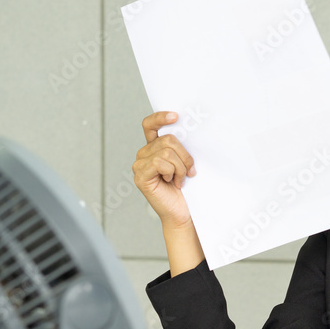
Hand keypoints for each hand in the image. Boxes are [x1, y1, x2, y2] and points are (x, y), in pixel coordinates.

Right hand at [133, 111, 195, 228]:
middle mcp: (144, 154)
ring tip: (180, 179)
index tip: (176, 116)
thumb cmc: (186, 189)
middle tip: (189, 171)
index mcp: (154, 147)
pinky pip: (160, 162)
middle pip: (168, 139)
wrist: (182, 212)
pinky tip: (172, 182)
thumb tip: (189, 132)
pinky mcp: (140, 176)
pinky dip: (172, 172)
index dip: (160, 118)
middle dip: (185, 155)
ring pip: (167, 152)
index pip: (150, 125)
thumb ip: (181, 148)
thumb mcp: (185, 163)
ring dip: (180, 167)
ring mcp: (140, 165)